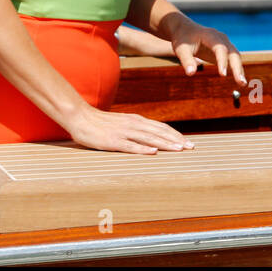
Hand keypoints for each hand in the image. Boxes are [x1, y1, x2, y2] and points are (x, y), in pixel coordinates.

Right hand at [65, 104, 193, 154]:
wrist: (81, 117)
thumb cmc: (101, 123)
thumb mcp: (122, 123)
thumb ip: (135, 129)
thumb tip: (150, 138)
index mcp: (136, 120)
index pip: (161, 127)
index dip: (175, 134)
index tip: (187, 142)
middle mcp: (133, 124)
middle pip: (159, 132)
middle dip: (176, 140)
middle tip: (191, 147)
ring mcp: (124, 132)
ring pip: (149, 138)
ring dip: (165, 144)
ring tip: (178, 149)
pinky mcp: (113, 141)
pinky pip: (130, 145)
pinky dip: (143, 149)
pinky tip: (153, 152)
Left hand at [169, 20, 245, 87]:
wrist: (185, 29)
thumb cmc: (183, 39)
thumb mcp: (181, 49)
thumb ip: (186, 60)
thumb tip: (191, 73)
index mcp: (210, 35)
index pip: (219, 48)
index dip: (222, 61)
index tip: (223, 75)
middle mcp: (221, 38)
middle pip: (232, 52)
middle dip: (237, 67)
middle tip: (241, 82)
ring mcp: (225, 43)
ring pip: (235, 56)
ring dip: (239, 69)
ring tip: (242, 84)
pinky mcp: (225, 50)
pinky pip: (233, 59)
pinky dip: (237, 69)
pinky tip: (240, 81)